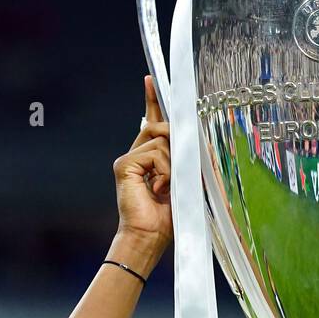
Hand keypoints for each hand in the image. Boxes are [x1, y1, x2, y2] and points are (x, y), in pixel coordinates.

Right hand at [112, 76, 172, 244]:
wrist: (149, 237)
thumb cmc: (167, 217)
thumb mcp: (184, 183)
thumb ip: (186, 160)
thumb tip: (193, 139)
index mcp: (149, 158)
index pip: (152, 123)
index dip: (153, 101)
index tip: (151, 80)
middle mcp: (136, 154)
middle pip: (161, 127)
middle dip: (176, 141)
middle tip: (175, 171)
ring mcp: (129, 158)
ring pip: (162, 140)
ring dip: (173, 165)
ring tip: (166, 188)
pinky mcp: (125, 164)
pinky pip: (155, 153)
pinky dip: (164, 171)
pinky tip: (158, 188)